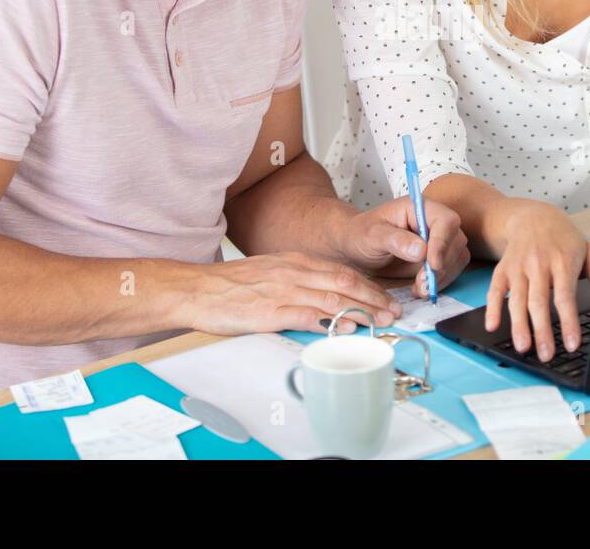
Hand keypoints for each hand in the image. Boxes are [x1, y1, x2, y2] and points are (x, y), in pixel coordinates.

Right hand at [180, 252, 403, 334]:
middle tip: (393, 312)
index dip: (368, 285)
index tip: (385, 298)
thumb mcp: (270, 273)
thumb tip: (325, 298)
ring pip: (331, 297)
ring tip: (380, 321)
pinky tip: (344, 327)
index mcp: (295, 262)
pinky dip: (328, 320)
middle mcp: (293, 272)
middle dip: (373, 298)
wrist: (197, 289)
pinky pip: (305, 314)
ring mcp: (282, 290)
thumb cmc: (231, 286)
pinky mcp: (269, 310)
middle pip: (344, 282)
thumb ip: (298, 281)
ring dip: (360, 310)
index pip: (341, 271)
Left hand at [338, 196, 470, 297]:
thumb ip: (396, 240)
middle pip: (456, 241)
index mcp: (419, 208)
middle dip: (442, 265)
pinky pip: (450, 269)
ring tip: (418, 289)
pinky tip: (419, 288)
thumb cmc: (361, 233)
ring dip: (442, 277)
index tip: (432, 264)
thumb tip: (421, 250)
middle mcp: (433, 221)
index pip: (446, 220)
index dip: (443, 242)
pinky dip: (440, 282)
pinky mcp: (437, 256)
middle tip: (421, 283)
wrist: (356, 246)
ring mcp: (438, 239)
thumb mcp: (372, 235)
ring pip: (457, 257)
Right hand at [484, 199, 589, 361]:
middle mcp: (538, 264)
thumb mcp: (587, 250)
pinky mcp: (503, 269)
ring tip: (523, 348)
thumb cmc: (563, 238)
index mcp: (562, 261)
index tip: (572, 344)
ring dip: (518, 326)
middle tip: (546, 355)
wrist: (534, 216)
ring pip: (517, 300)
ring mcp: (518, 267)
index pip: (565, 296)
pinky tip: (492, 326)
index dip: (568, 322)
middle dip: (542, 330)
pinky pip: (495, 290)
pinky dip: (492, 308)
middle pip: (539, 302)